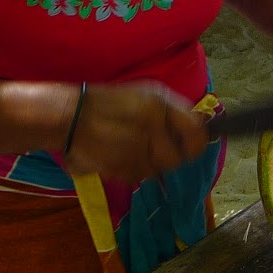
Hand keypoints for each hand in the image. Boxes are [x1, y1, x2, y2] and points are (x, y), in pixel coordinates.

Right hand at [61, 82, 210, 184]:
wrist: (71, 117)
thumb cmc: (110, 103)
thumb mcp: (146, 96)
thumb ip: (174, 112)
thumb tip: (202, 127)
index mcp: (160, 106)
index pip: (196, 131)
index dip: (198, 142)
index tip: (194, 144)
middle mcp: (152, 128)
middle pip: (179, 158)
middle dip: (170, 155)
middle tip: (154, 145)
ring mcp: (137, 151)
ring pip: (158, 170)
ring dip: (150, 163)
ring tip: (130, 146)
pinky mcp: (122, 169)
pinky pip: (139, 176)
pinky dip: (133, 169)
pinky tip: (119, 154)